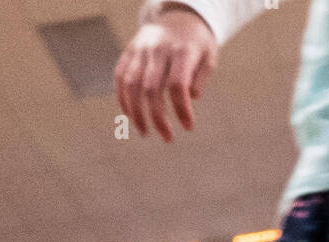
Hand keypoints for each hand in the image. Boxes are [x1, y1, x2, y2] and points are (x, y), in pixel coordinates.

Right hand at [116, 4, 218, 141]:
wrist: (177, 16)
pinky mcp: (129, 52)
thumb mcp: (208, 57)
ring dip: (137, 113)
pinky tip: (130, 116)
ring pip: (132, 85)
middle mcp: (157, 49)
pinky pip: (120, 77)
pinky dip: (123, 99)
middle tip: (167, 138)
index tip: (189, 127)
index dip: (182, 109)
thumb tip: (192, 97)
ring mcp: (140, 49)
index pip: (177, 85)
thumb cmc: (196, 44)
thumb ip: (201, 77)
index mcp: (181, 51)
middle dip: (158, 118)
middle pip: (151, 89)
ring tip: (145, 132)